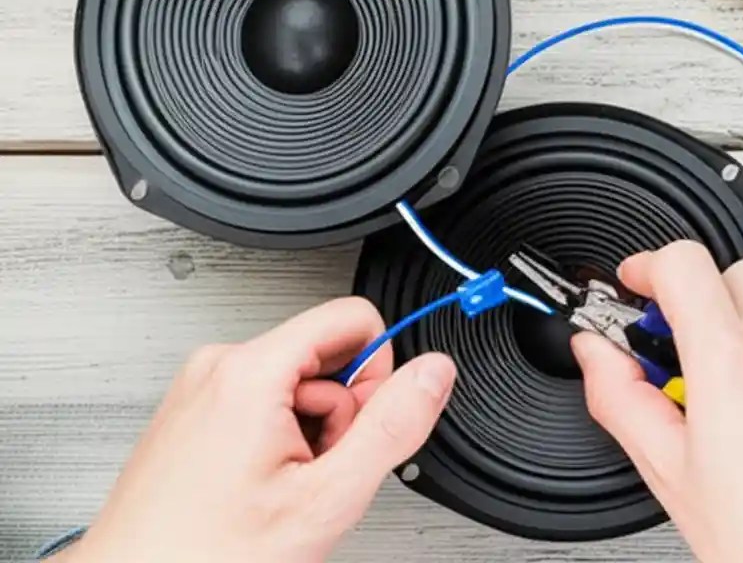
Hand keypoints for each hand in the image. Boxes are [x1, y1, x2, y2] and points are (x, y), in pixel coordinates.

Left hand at [51, 298, 456, 562]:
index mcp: (250, 372)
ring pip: (297, 384)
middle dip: (340, 415)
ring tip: (286, 488)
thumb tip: (433, 373)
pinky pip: (263, 404)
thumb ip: (391, 426)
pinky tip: (264, 487)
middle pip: (326, 355)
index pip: (352, 318)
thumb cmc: (208, 555)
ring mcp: (201, 390)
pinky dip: (278, 443)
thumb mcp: (326, 496)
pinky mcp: (194, 412)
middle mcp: (220, 367)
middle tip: (318, 473)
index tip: (360, 426)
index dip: (377, 373)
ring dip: (310, 435)